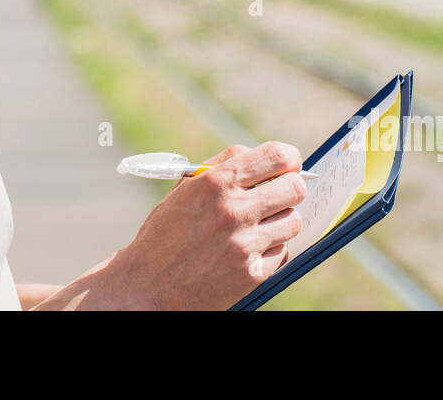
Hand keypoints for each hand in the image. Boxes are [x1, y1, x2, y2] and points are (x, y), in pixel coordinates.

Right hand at [109, 142, 307, 309]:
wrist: (147, 285)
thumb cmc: (166, 231)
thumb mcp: (186, 188)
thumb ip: (225, 167)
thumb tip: (269, 160)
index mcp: (216, 182)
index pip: (278, 157)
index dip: (289, 159)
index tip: (287, 166)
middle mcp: (233, 211)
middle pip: (295, 188)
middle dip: (289, 189)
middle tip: (277, 195)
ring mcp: (245, 244)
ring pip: (293, 221)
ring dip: (280, 221)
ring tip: (257, 225)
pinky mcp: (252, 274)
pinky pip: (282, 252)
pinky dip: (270, 250)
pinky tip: (247, 250)